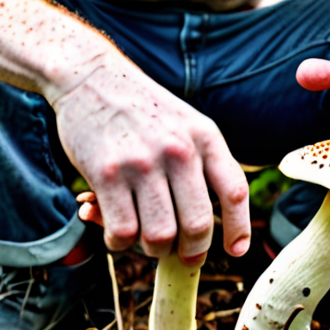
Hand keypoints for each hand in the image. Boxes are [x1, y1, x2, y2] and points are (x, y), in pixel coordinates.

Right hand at [51, 58, 249, 265]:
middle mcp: (178, 150)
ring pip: (160, 237)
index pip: (234, 192)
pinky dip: (119, 242)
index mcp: (204, 136)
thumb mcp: (184, 122)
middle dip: (191, 251)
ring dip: (152, 249)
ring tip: (143, 234)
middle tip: (180, 252)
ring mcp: (142, 163)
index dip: (239, 228)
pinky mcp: (106, 175)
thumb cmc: (140, 108)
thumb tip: (207, 226)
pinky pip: (123, 233)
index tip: (236, 250)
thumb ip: (201, 163)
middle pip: (198, 226)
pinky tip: (115, 228)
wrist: (90, 77)